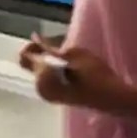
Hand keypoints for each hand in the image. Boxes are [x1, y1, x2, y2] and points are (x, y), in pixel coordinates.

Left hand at [18, 34, 136, 116]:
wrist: (111, 98)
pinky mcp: (54, 98)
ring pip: (37, 71)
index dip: (33, 44)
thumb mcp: (74, 53)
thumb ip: (51, 47)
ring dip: (46, 61)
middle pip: (29, 64)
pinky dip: (50, 70)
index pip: (25, 56)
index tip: (48, 39)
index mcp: (42, 76)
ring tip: (65, 56)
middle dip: (39, 52)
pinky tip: (66, 66)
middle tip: (58, 45)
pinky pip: (44, 79)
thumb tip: (37, 39)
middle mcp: (39, 88)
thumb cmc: (95, 74)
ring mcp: (46, 95)